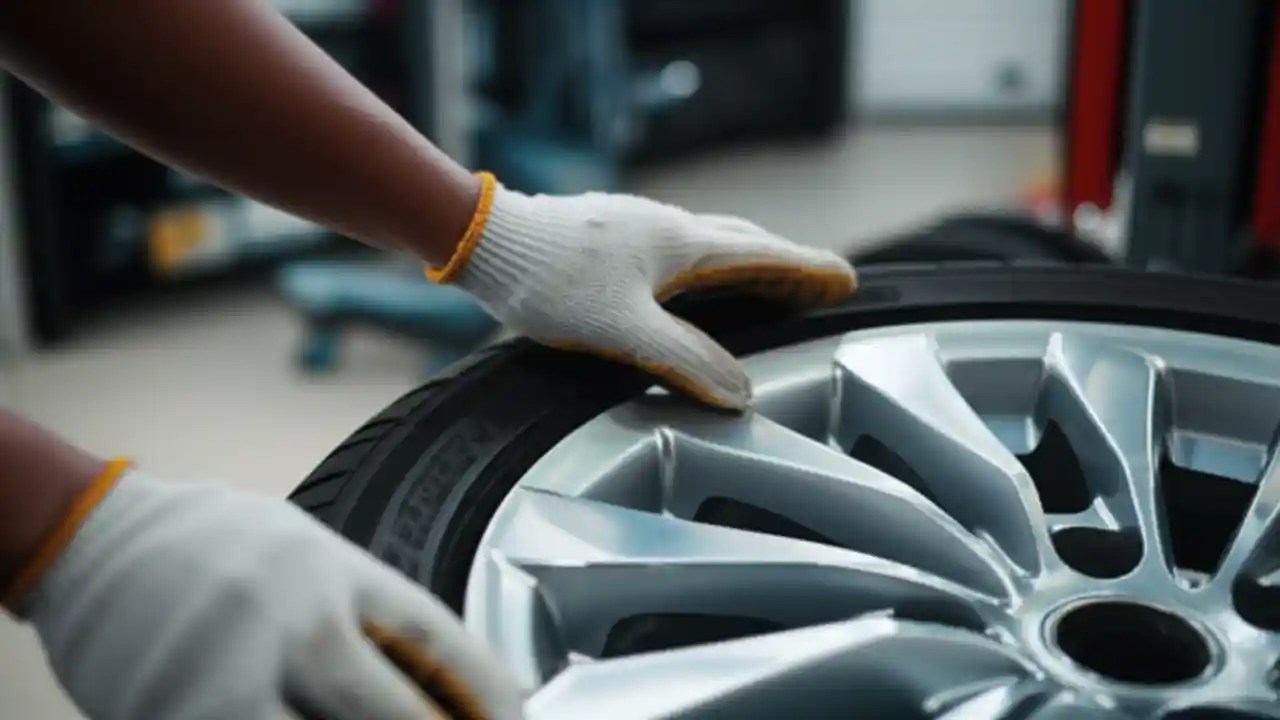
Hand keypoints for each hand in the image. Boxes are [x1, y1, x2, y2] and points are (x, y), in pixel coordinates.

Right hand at [20, 466, 522, 719]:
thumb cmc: (217, 549)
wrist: (98, 538)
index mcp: (334, 569)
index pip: (435, 636)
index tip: (516, 719)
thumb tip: (438, 674)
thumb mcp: (308, 553)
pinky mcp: (179, 716)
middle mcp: (294, 620)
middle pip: (395, 710)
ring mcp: (235, 674)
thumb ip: (364, 610)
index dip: (488, 690)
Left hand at [428, 173, 855, 409]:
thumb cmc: (550, 280)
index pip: (764, 256)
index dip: (808, 271)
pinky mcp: (612, 236)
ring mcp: (638, 228)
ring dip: (748, 264)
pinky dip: (709, 268)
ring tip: (769, 289)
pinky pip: (680, 250)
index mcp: (681, 244)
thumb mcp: (623, 330)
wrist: (484, 240)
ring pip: (710, 244)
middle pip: (744, 244)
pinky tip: (691, 287)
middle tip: (819, 287)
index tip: (846, 279)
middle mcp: (667, 227)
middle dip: (786, 267)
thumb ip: (685, 360)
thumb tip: (740, 393)